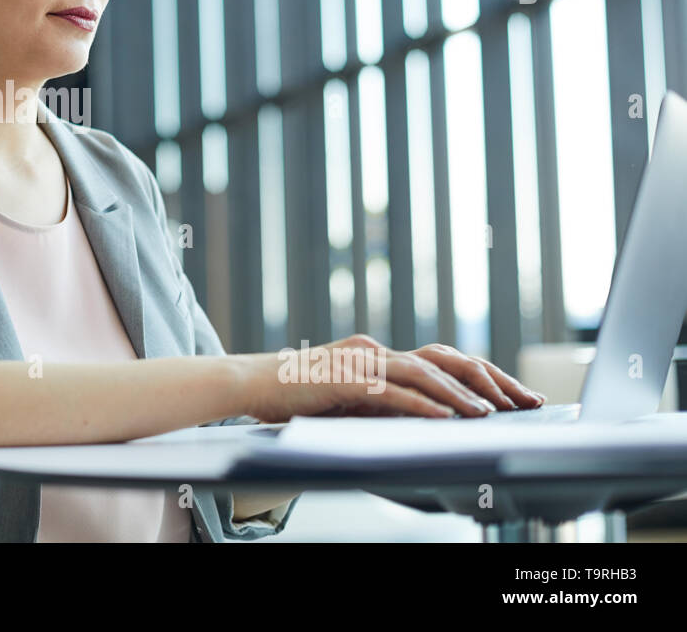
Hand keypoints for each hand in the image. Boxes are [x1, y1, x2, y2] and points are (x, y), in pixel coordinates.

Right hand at [243, 334, 546, 423]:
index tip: (514, 395)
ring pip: (427, 371)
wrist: (246, 383)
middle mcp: (374, 351)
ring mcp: (361, 363)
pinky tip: (451, 418)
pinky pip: (395, 392)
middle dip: (491, 380)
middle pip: (445, 359)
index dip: (481, 376)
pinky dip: (427, 405)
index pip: (441, 360)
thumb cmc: (289, 397)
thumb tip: (425, 420)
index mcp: (376, 354)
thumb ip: (379, 403)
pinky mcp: (346, 381)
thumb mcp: (345, 400)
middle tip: (526, 399)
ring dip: (465, 393)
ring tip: (496, 412)